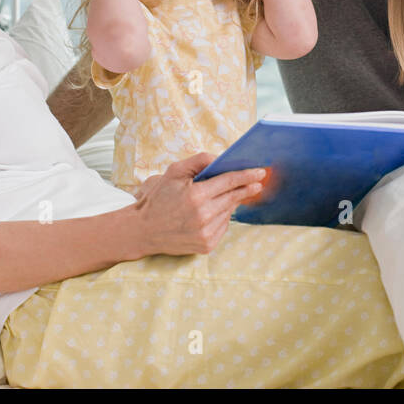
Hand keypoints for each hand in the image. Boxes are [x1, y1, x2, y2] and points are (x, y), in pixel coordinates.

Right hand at [127, 152, 265, 255]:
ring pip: (229, 212)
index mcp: (196, 196)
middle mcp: (203, 216)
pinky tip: (211, 213)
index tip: (260, 171)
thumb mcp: (174, 172)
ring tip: (221, 197)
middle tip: (258, 181)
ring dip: (230, 202)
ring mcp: (206, 233)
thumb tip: (221, 157)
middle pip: (233, 198)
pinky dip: (222, 217)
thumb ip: (198, 160)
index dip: (246, 176)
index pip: (229, 182)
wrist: (143, 231)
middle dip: (247, 188)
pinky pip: (223, 226)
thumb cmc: (159, 198)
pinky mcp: (206, 246)